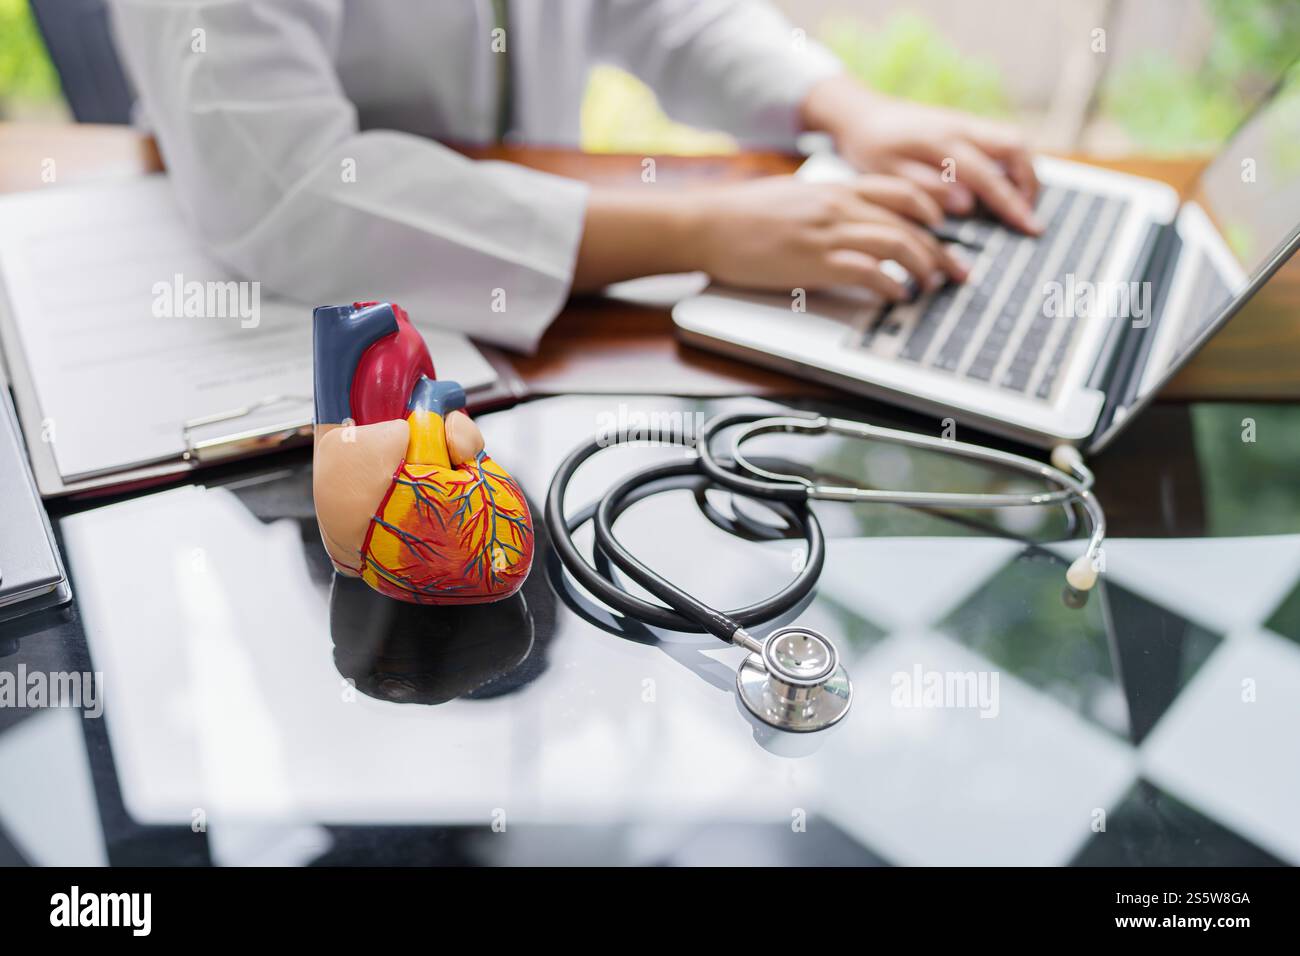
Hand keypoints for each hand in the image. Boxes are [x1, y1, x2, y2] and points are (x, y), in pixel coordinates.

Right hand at [690, 175, 968, 300]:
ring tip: (932, 287)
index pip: (900, 191)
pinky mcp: (814, 263)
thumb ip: (827, 205)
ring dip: (923, 267)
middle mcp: (839, 206)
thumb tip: (848, 220)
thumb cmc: (742, 215)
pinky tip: (898, 295)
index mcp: (835, 188)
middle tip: (958, 272)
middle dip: (940, 250)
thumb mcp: (793, 198)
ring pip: (897, 243)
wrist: (707, 225)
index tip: (946, 231)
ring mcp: (828, 234)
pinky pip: (868, 271)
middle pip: (909, 222)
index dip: (931, 211)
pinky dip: (891, 284)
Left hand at [802, 75, 1040, 233]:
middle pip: (1015, 146)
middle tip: (1027, 216)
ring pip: (1013, 140)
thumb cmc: (869, 148)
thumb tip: (966, 204)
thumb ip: (924, 188)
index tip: (1030, 228)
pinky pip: (1000, 140)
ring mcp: (966, 121)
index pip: (988, 175)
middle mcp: (960, 126)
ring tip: (1018, 204)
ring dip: (1024, 171)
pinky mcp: (965, 123)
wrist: (860, 113)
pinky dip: (1010, 163)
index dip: (1011, 204)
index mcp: (941, 142)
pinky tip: (1001, 187)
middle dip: (1029, 182)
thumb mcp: (885, 173)